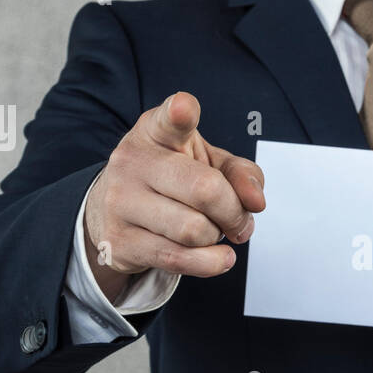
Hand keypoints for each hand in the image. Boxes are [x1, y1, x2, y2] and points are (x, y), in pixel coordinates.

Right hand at [83, 91, 265, 302]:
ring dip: (216, 237)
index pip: (169, 119)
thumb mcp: (209, 163)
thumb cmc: (173, 179)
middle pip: (205, 190)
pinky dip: (209, 263)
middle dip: (234, 212)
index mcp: (156, 131)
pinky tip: (219, 257)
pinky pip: (178, 259)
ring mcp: (122, 202)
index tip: (183, 109)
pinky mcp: (120, 241)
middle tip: (238, 218)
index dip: (180, 112)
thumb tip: (255, 201)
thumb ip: (242, 173)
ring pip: (193, 230)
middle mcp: (133, 161)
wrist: (116, 211)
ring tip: (212, 231)